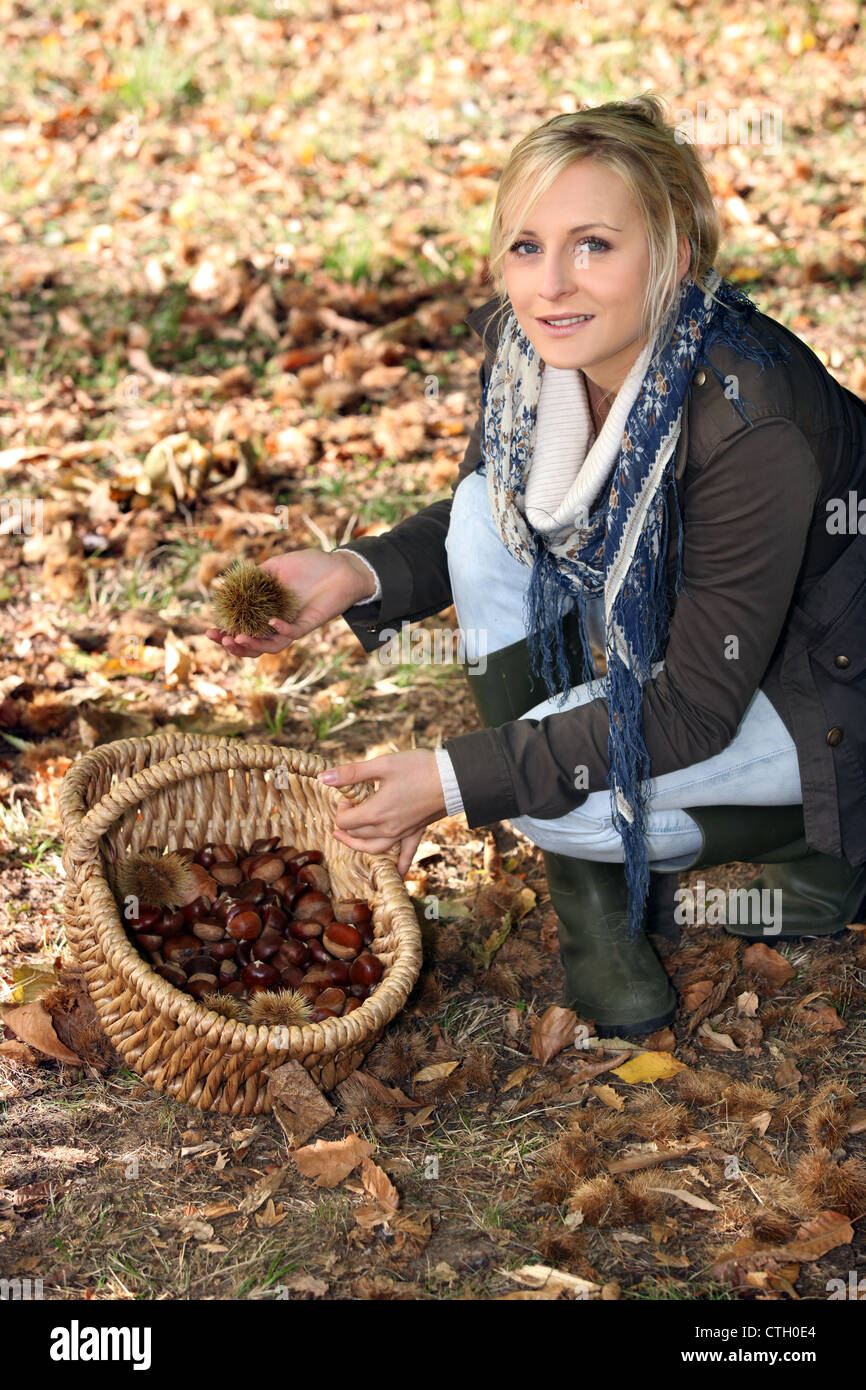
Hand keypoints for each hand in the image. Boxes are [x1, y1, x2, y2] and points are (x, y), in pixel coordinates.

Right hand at [205, 549, 376, 658]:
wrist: (340, 567)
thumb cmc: (310, 565)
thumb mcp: (277, 567)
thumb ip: (255, 577)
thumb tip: (228, 583)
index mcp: (267, 613)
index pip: (243, 630)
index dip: (226, 633)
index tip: (210, 632)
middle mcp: (278, 624)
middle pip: (253, 645)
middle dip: (234, 646)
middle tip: (220, 639)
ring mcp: (293, 626)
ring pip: (270, 646)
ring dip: (253, 646)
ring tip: (237, 639)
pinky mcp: (308, 624)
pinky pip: (292, 633)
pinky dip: (280, 630)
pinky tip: (270, 622)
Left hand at [319, 750, 445, 876]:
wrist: (454, 777)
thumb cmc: (419, 767)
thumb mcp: (382, 765)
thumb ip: (351, 773)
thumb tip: (324, 777)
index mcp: (375, 813)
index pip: (344, 821)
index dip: (341, 806)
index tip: (350, 791)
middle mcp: (387, 828)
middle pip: (356, 833)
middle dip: (347, 819)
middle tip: (352, 801)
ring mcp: (402, 833)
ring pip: (373, 848)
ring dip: (357, 844)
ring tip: (346, 838)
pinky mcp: (416, 832)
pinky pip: (405, 855)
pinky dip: (398, 866)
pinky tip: (396, 874)